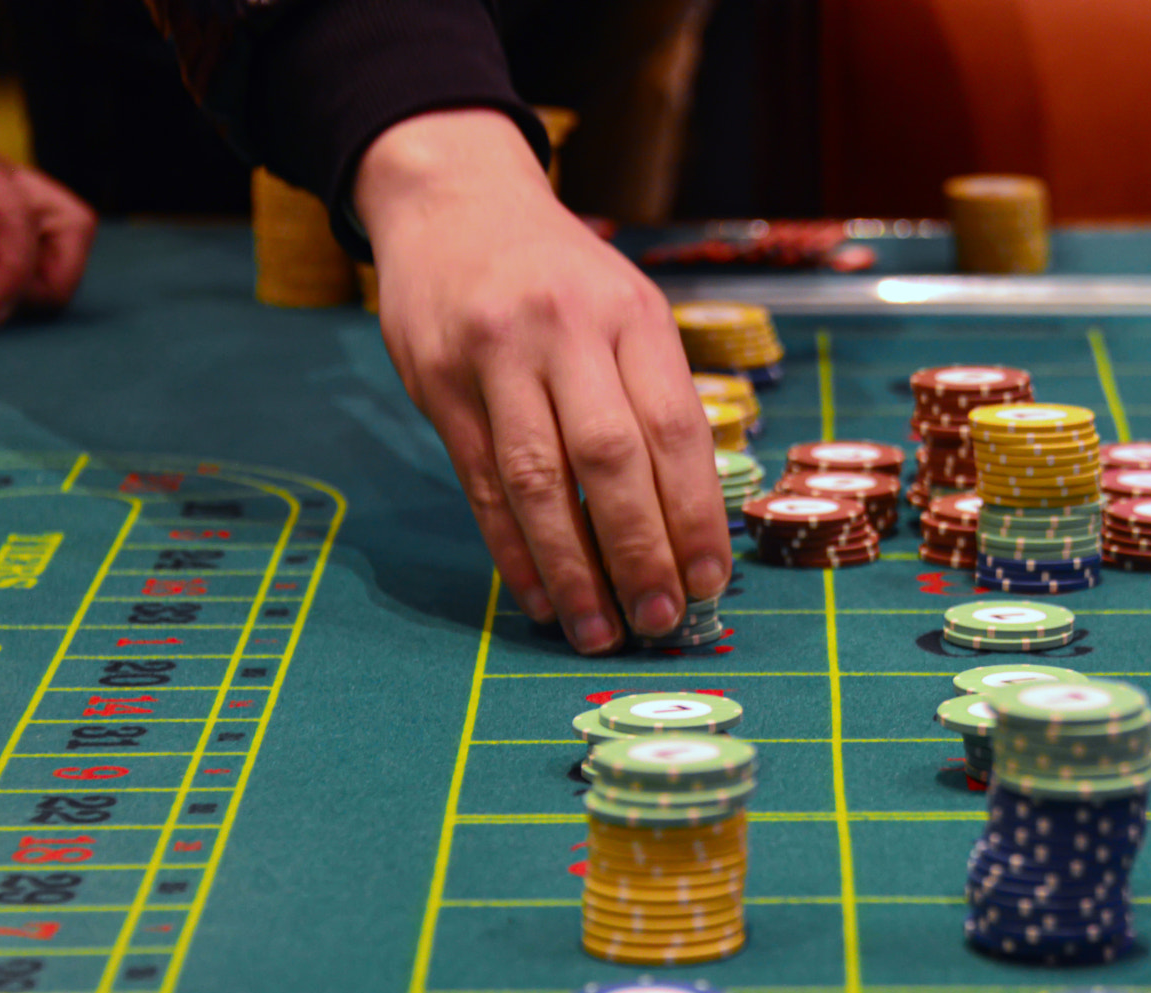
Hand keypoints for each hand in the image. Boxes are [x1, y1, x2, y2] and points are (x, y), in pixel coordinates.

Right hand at [354, 109, 728, 653]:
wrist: (455, 203)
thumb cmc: (561, 278)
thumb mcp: (625, 310)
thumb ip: (653, 399)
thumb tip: (691, 526)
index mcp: (630, 315)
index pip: (675, 429)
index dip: (696, 515)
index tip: (711, 582)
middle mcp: (564, 330)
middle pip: (609, 460)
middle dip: (640, 551)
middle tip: (659, 620)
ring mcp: (494, 356)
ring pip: (538, 480)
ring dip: (572, 568)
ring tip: (599, 632)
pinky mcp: (438, 383)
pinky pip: (481, 484)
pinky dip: (513, 550)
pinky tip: (540, 597)